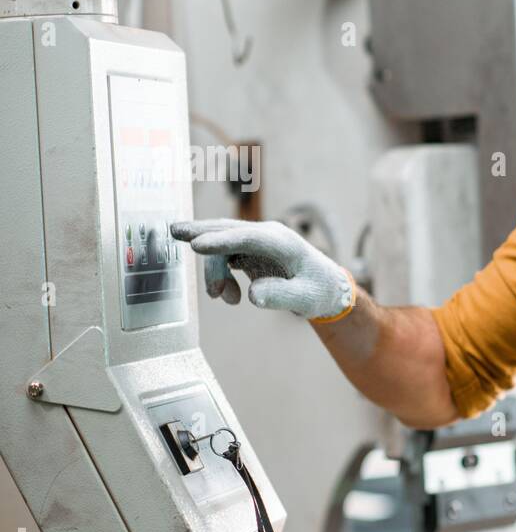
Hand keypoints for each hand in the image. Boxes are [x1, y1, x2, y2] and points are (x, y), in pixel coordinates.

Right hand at [171, 218, 355, 322]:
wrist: (326, 288)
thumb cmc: (319, 291)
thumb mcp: (306, 299)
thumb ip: (281, 296)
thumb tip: (252, 295)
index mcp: (284, 242)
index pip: (248, 237)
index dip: (222, 241)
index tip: (198, 245)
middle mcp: (268, 236)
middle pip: (229, 231)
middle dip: (201, 232)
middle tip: (173, 232)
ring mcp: (257, 242)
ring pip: (223, 247)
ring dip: (215, 272)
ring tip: (227, 300)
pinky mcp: (250, 251)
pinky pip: (225, 256)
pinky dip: (220, 275)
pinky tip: (227, 296)